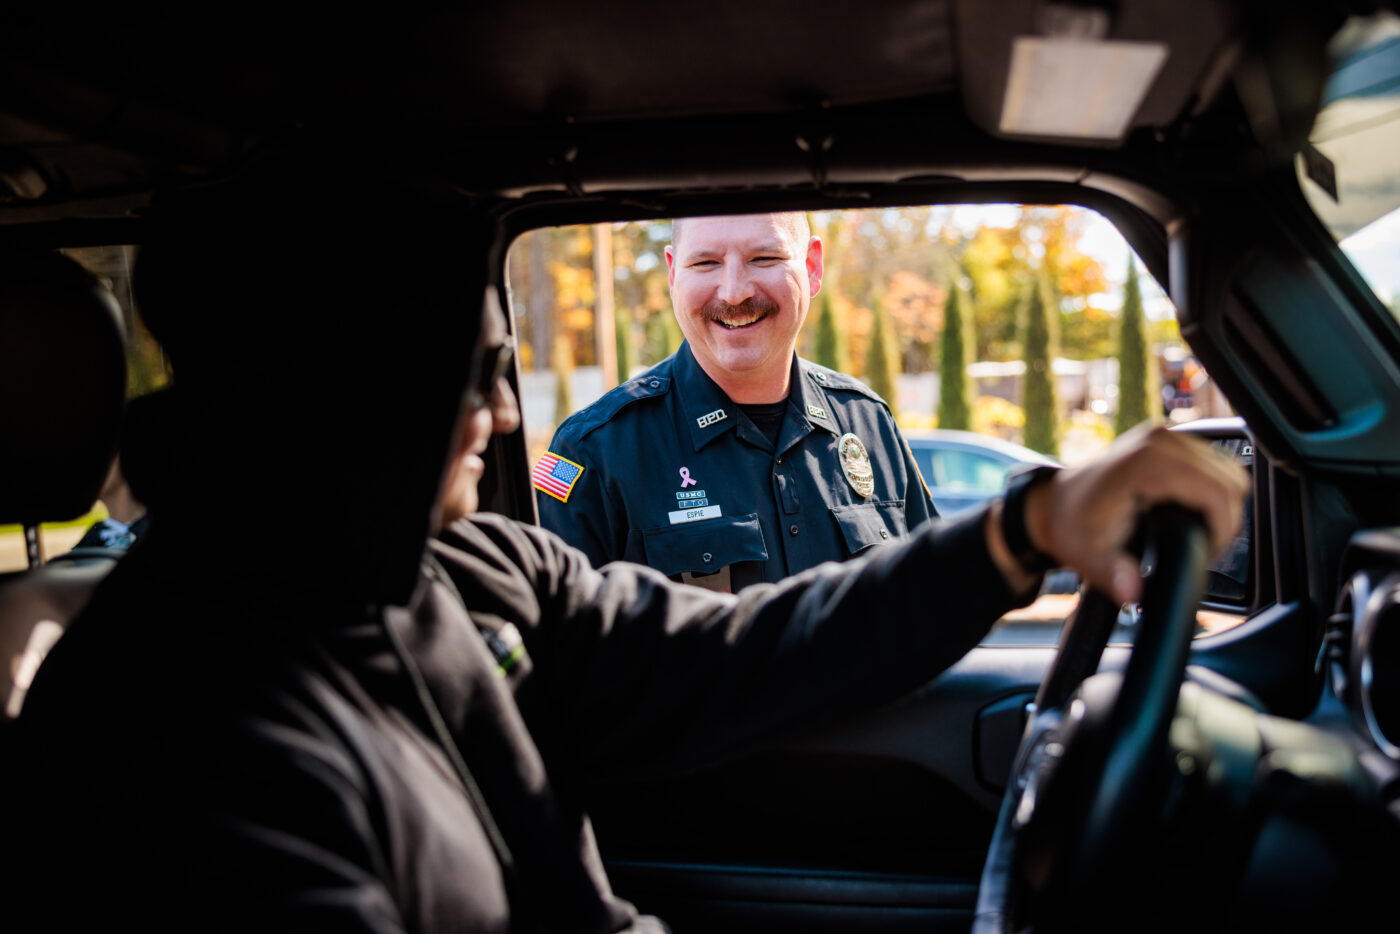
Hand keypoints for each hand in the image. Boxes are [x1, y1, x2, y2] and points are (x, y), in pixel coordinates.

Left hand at [1021, 424, 1249, 603]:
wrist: (1054, 504)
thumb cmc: (1072, 527)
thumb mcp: (1088, 557)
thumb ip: (1113, 575)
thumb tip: (1132, 592)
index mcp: (1146, 462)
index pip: (1217, 492)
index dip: (1222, 529)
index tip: (1206, 552)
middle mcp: (1159, 441)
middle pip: (1231, 480)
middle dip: (1226, 519)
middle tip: (1203, 546)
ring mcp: (1165, 435)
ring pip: (1229, 470)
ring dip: (1223, 505)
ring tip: (1199, 532)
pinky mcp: (1169, 440)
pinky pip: (1215, 464)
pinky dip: (1214, 491)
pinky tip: (1195, 513)